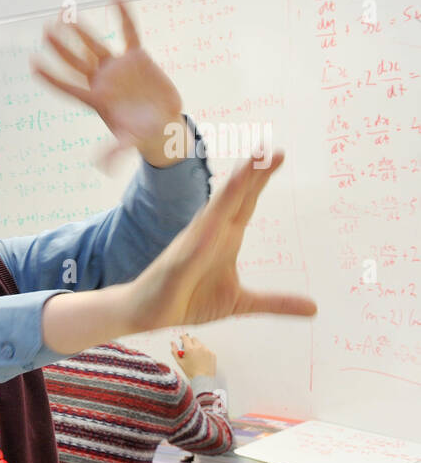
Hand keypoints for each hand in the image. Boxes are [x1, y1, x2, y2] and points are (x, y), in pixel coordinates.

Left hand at [31, 0, 183, 166]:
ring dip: (81, 30)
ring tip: (65, 13)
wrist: (162, 124)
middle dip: (60, 47)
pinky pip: (129, 32)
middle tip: (44, 31)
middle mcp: (101, 80)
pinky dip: (125, 16)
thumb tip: (102, 167)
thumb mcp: (128, 142)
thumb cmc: (141, 135)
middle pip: (75, 61)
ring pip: (95, 44)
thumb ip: (115, 151)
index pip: (67, 87)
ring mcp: (117, 67)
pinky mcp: (136, 57)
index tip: (32, 64)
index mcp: (95, 99)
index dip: (51, 77)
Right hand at [128, 149, 316, 330]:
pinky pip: (200, 233)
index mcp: (225, 238)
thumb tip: (314, 308)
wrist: (148, 315)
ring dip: (236, 184)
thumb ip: (275, 302)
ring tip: (252, 161)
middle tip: (272, 147)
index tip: (278, 154)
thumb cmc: (188, 300)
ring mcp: (194, 241)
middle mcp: (210, 232)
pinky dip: (213, 216)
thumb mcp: (241, 303)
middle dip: (253, 171)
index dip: (260, 179)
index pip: (246, 202)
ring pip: (218, 206)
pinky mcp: (182, 258)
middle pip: (235, 196)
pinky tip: (225, 202)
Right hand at [172, 332, 216, 377]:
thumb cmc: (191, 372)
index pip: (185, 338)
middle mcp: (199, 347)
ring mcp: (207, 350)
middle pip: (194, 339)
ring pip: (201, 344)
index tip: (181, 338)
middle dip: (190, 341)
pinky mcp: (212, 354)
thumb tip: (172, 344)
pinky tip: (201, 359)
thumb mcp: (180, 362)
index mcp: (190, 349)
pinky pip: (207, 350)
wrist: (203, 379)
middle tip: (188, 348)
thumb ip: (175, 351)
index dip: (182, 337)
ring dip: (197, 347)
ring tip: (195, 356)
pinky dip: (204, 352)